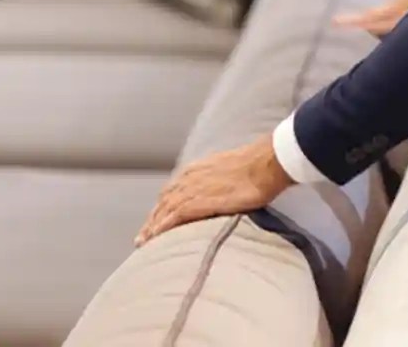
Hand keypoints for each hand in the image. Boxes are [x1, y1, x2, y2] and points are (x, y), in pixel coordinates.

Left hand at [135, 134, 292, 246]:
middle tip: (143, 237)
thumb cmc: (257, 167)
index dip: (163, 206)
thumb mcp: (233, 170)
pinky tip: (155, 240)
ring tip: (144, 243)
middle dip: (152, 219)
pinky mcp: (196, 203)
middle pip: (163, 202)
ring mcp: (191, 190)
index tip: (156, 218)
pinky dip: (160, 229)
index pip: (172, 190)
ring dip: (151, 227)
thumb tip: (226, 189)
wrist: (264, 165)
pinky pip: (171, 219)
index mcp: (196, 170)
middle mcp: (188, 178)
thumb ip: (222, 180)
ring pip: (163, 211)